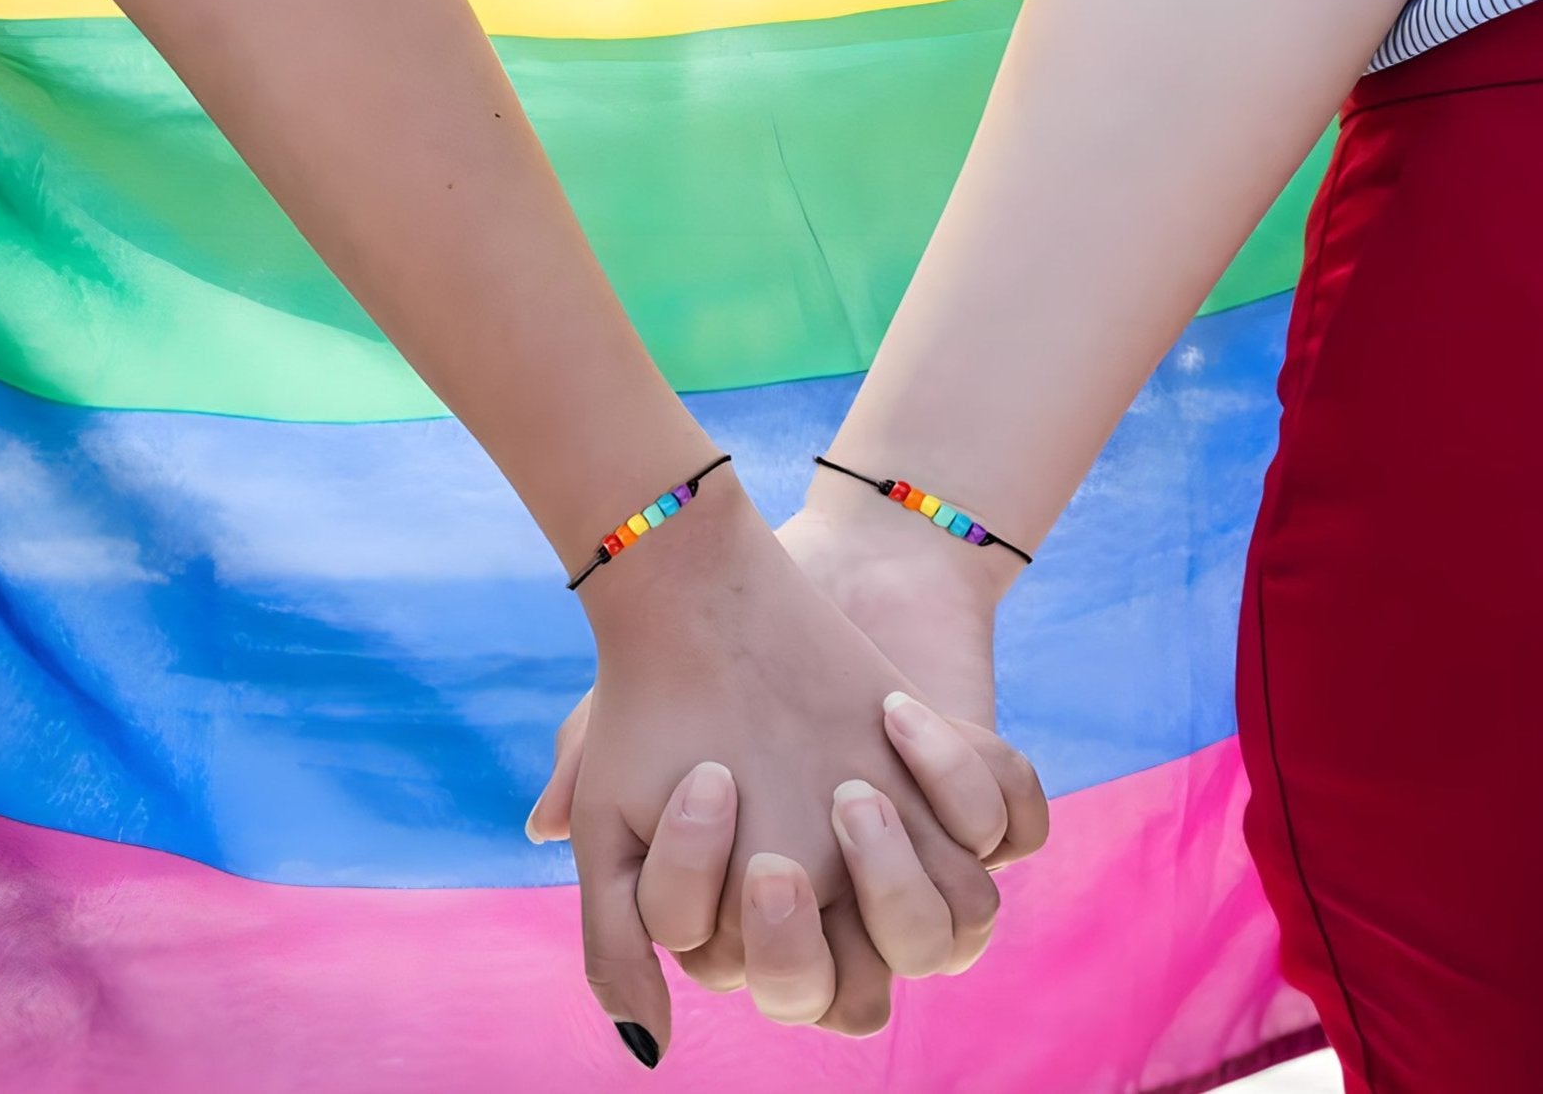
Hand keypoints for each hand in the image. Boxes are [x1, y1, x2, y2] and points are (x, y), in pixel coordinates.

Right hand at [564, 488, 1018, 1059]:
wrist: (731, 585)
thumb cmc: (668, 698)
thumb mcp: (612, 797)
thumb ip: (617, 912)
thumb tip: (650, 1040)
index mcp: (772, 924)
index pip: (789, 988)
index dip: (761, 942)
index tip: (714, 833)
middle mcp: (851, 900)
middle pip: (867, 996)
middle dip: (821, 939)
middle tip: (778, 861)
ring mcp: (918, 842)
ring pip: (956, 928)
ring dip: (903, 872)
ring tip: (850, 787)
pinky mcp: (967, 779)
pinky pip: (1012, 826)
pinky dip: (964, 780)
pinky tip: (895, 715)